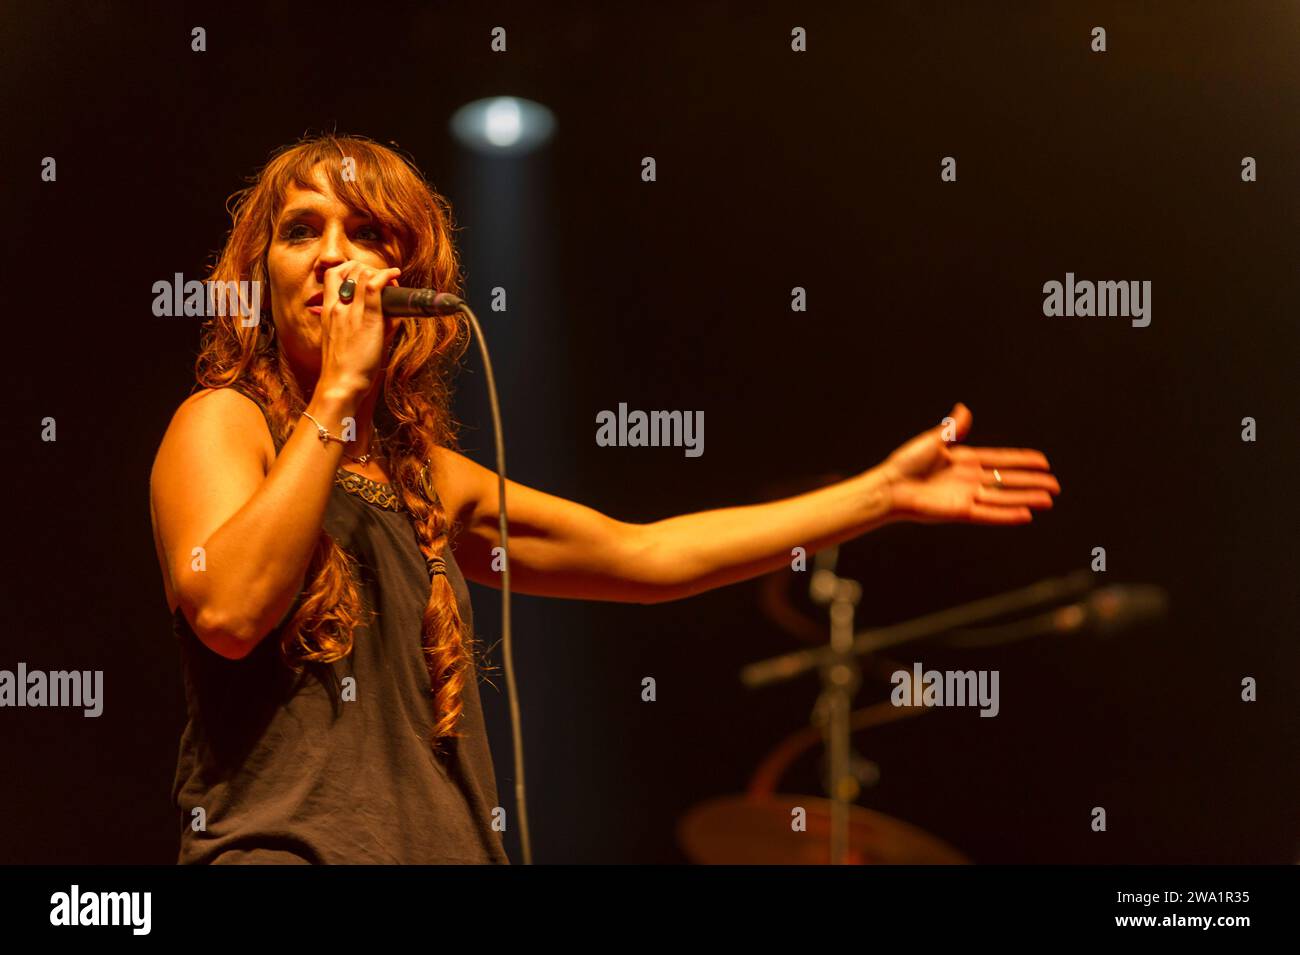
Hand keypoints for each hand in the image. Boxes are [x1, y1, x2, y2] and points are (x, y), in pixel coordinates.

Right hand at [318, 260, 402, 394]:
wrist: (341, 383)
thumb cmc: (346, 367)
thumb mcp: (345, 340)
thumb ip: (361, 324)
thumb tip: (389, 315)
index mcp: (328, 311)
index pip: (332, 275)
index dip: (350, 269)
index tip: (365, 276)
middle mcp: (336, 307)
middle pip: (345, 269)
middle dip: (365, 267)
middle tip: (381, 278)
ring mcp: (349, 311)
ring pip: (361, 273)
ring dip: (378, 271)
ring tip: (391, 279)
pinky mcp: (366, 318)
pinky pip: (374, 286)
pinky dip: (386, 276)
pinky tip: (395, 275)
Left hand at [879, 403, 1059, 524]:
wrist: (890, 486)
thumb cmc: (906, 462)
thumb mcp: (933, 440)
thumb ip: (952, 428)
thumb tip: (964, 409)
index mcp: (965, 460)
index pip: (1001, 460)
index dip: (1022, 461)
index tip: (1043, 462)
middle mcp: (970, 479)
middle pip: (1008, 480)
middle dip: (1032, 482)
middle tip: (1055, 485)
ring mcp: (967, 496)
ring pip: (1003, 498)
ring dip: (1026, 498)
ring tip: (1048, 500)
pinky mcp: (960, 511)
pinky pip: (989, 513)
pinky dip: (1007, 514)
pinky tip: (1026, 514)